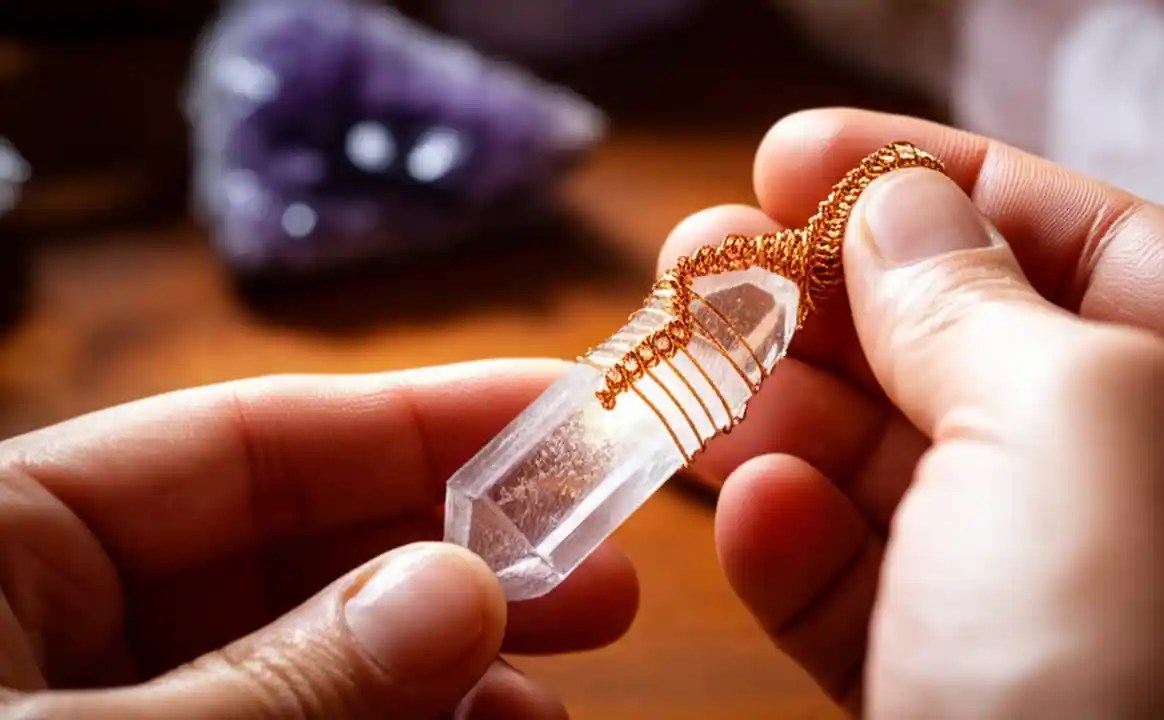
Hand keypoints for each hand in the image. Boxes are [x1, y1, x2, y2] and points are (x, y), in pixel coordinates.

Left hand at [0, 360, 637, 717]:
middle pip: (296, 548)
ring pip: (310, 656)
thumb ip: (278, 689)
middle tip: (595, 569)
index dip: (412, 419)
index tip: (554, 415)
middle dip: (453, 552)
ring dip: (442, 670)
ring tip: (554, 694)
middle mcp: (52, 622)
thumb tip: (458, 589)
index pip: (240, 444)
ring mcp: (111, 712)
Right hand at [661, 110, 1163, 715]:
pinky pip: (861, 587)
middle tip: (703, 258)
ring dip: (779, 412)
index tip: (799, 157)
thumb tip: (899, 208)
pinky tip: (751, 506)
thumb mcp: (1075, 423)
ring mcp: (1048, 603)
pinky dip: (794, 542)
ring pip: (890, 469)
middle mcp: (1157, 496)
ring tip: (683, 364)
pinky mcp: (955, 693)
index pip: (1083, 240)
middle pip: (962, 348)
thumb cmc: (1152, 677)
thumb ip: (974, 297)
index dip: (934, 183)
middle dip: (823, 297)